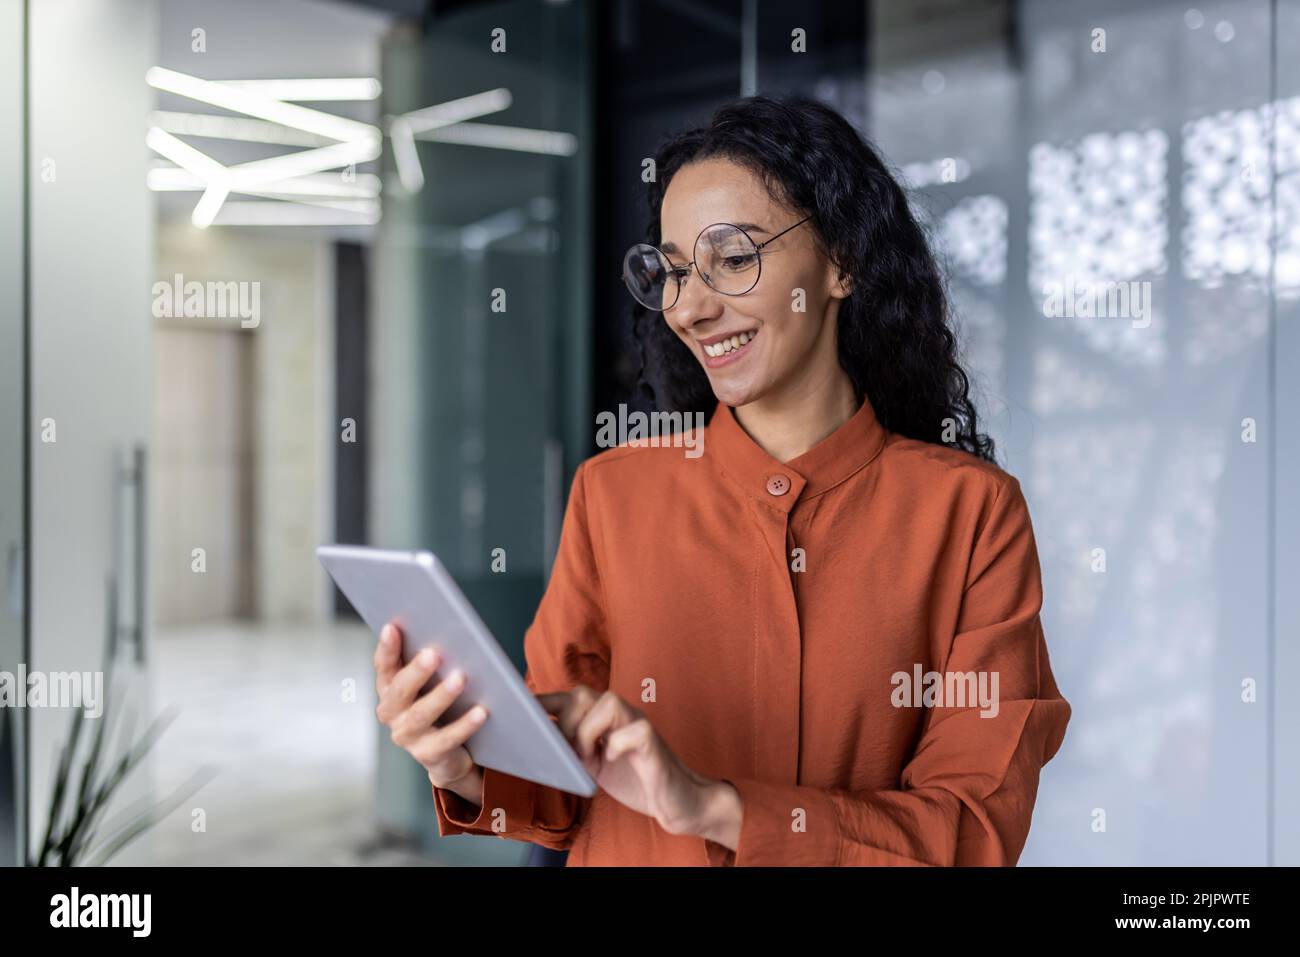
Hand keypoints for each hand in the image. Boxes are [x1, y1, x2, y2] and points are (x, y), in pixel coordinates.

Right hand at [373, 621, 487, 792]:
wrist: (448, 753)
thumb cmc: (440, 706)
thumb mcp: (430, 684)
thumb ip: (431, 662)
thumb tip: (449, 632)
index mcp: (389, 689)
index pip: (384, 666)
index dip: (387, 648)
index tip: (392, 627)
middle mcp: (392, 713)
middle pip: (400, 690)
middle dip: (416, 671)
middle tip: (434, 654)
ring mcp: (408, 736)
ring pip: (421, 714)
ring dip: (441, 696)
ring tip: (460, 678)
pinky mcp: (428, 754)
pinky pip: (447, 739)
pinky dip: (464, 725)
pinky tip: (481, 711)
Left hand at [538, 686, 736, 841]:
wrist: (676, 800)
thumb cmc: (634, 779)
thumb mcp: (593, 763)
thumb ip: (572, 747)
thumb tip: (539, 739)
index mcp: (603, 718)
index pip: (569, 698)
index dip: (544, 700)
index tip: (520, 710)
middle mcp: (620, 714)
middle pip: (583, 694)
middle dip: (567, 723)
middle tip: (572, 753)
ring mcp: (638, 724)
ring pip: (608, 702)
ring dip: (589, 732)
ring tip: (589, 757)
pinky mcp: (653, 743)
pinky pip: (634, 731)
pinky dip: (617, 745)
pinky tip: (613, 760)